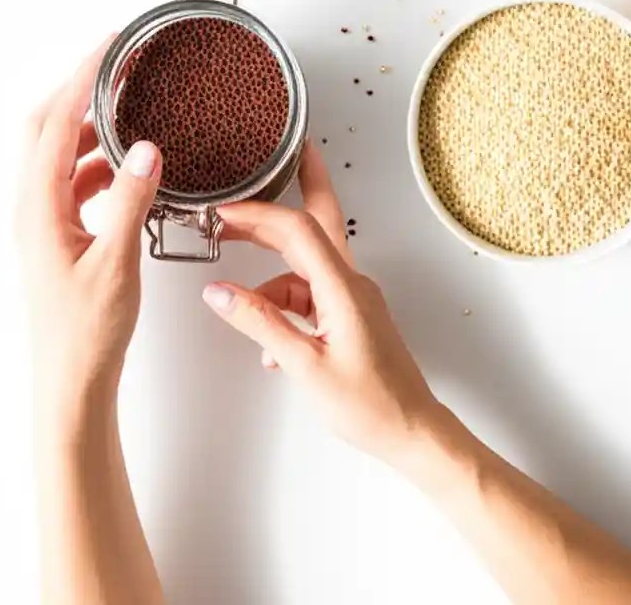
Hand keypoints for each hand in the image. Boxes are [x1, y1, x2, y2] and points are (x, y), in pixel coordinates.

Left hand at [16, 38, 162, 423]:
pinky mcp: (60, 238)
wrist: (73, 379)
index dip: (80, 78)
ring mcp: (44, 224)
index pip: (53, 122)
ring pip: (59, 156)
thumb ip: (132, 200)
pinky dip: (98, 164)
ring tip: (127, 111)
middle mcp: (33, 209)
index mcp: (39, 208)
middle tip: (116, 67)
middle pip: (46, 130)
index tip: (109, 47)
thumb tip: (145, 149)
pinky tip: (128, 170)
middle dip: (79, 92)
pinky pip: (74, 184)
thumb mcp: (117, 262)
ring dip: (89, 128)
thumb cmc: (88, 332)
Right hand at [201, 143, 442, 463]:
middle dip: (272, 212)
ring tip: (238, 303)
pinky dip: (284, 309)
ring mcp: (354, 299)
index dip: (259, 213)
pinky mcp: (351, 316)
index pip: (299, 229)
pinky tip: (270, 343)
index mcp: (344, 289)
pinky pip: (310, 297)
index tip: (225, 211)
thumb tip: (220, 293)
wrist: (410, 429)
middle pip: (311, 228)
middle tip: (237, 201)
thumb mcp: (304, 366)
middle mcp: (353, 284)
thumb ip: (260, 324)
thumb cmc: (372, 405)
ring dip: (270, 281)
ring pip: (304, 269)